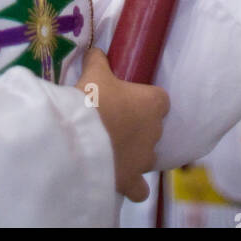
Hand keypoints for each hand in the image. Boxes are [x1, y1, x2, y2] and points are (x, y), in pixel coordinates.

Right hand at [75, 47, 168, 201]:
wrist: (79, 139)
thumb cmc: (93, 100)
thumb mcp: (94, 72)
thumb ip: (99, 60)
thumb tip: (97, 51)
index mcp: (153, 103)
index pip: (161, 99)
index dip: (146, 99)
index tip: (128, 98)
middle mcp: (155, 131)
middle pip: (153, 127)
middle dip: (138, 125)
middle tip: (113, 120)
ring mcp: (145, 158)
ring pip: (148, 155)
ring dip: (135, 152)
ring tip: (113, 148)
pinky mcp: (132, 180)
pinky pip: (141, 189)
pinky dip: (134, 186)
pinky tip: (122, 180)